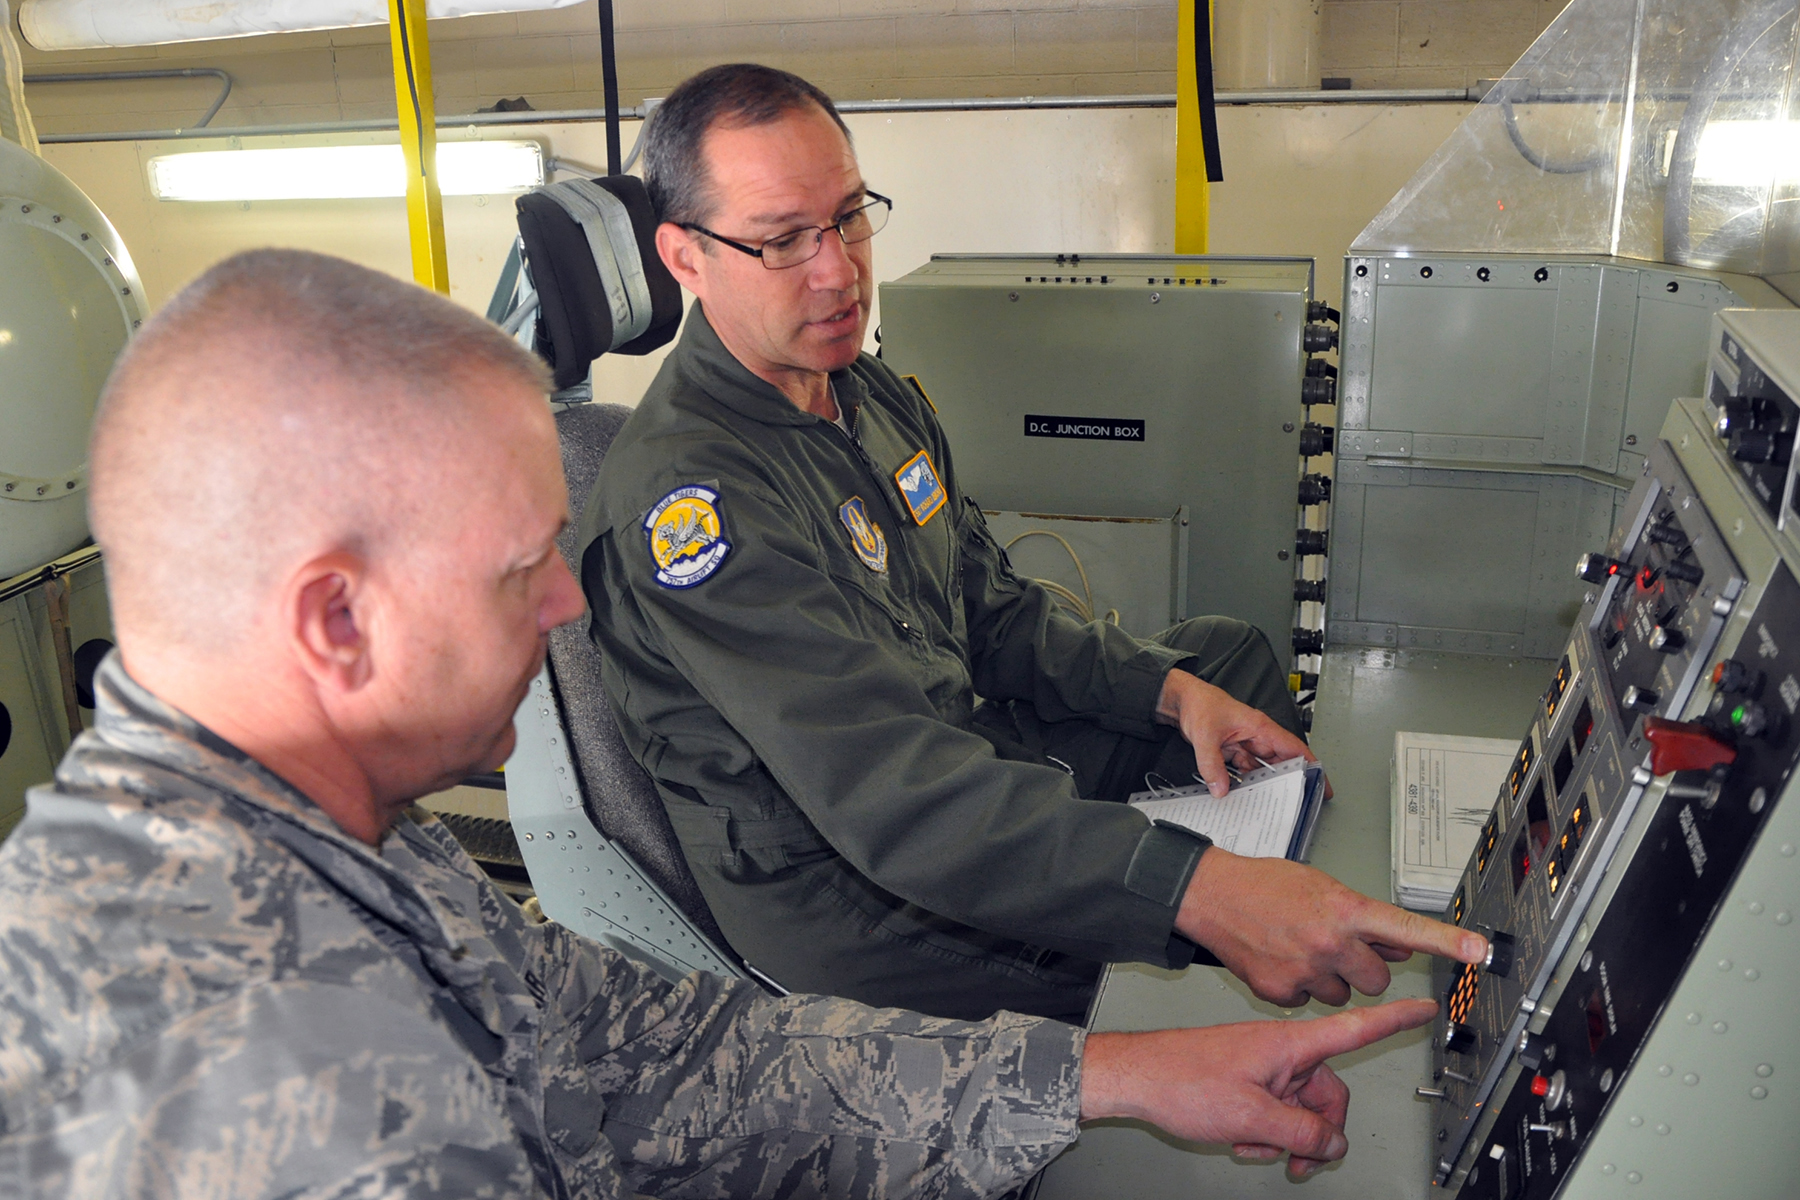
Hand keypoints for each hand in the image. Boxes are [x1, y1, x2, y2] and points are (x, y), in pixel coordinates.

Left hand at [1079, 998, 1438, 1177]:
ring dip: (1287, 1136)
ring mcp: (1265, 1066)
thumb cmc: (1182, 1079)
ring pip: (1302, 1108)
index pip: (1355, 1028)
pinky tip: (1242, 1140)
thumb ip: (1301, 1131)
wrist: (1138, 1076)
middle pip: (1329, 1093)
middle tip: (1299, 1160)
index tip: (1424, 1008)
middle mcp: (1282, 1051)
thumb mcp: (1251, 1116)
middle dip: (1318, 1132)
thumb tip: (1332, 1143)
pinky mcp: (1249, 1079)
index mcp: (1290, 1044)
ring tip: (1255, 1146)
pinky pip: (1277, 1110)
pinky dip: (1267, 1130)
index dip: (1394, 1020)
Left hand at [1155, 669, 1326, 798]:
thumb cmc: (1200, 704)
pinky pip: (1246, 770)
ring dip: (1265, 786)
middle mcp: (1257, 736)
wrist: (1182, 700)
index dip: (1311, 766)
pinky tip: (1246, 796)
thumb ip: (1212, 765)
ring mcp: (1246, 744)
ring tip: (1269, 806)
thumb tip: (1220, 789)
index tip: (1321, 783)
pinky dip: (1247, 783)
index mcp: (1260, 728)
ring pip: (1263, 769)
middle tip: (1294, 804)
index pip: (1294, 748)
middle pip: (1282, 762)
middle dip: (1289, 782)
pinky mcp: (1234, 750)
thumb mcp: (1205, 736)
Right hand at [1176, 849, 1487, 1006]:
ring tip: (1303, 950)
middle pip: (1377, 979)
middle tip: (1339, 948)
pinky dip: (1302, 988)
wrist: (1212, 896)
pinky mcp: (1282, 992)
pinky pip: (1310, 1002)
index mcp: (1344, 910)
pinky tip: (1283, 961)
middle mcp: (1330, 942)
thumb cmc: (1264, 885)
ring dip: (1333, 980)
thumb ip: (1362, 918)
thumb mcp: (1322, 886)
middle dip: (1365, 969)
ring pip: (1345, 995)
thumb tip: (1397, 947)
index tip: (1478, 951)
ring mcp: (1306, 970)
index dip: (1447, 942)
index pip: (1406, 929)